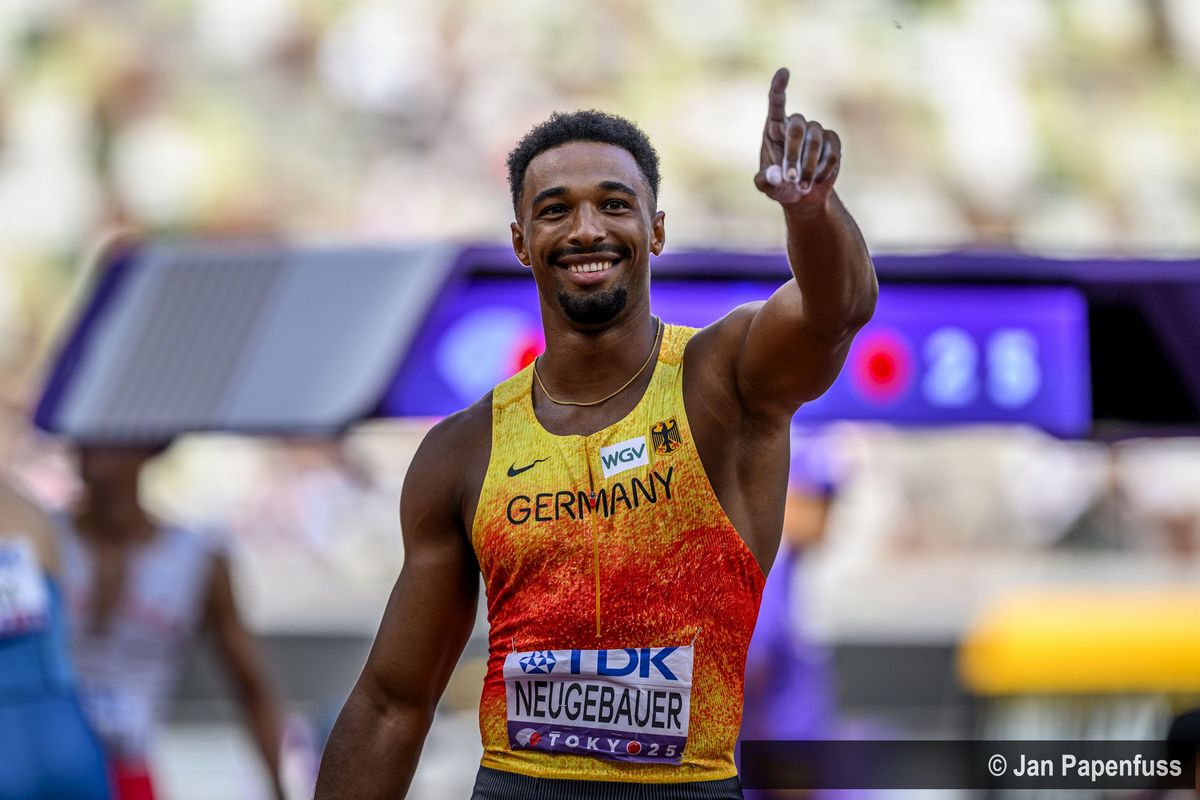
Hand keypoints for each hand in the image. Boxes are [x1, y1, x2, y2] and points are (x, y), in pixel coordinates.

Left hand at [754, 67, 840, 208]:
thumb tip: (775, 175)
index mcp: (774, 129)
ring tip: (801, 186)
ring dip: (807, 167)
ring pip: (815, 141)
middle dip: (793, 154)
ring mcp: (815, 130)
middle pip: (797, 126)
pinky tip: (815, 180)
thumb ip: (765, 182)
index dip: (779, 87)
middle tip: (789, 178)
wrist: (803, 195)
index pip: (776, 103)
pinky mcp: (832, 141)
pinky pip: (831, 152)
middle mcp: (795, 124)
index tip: (784, 72)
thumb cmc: (780, 185)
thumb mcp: (769, 188)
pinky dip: (822, 170)